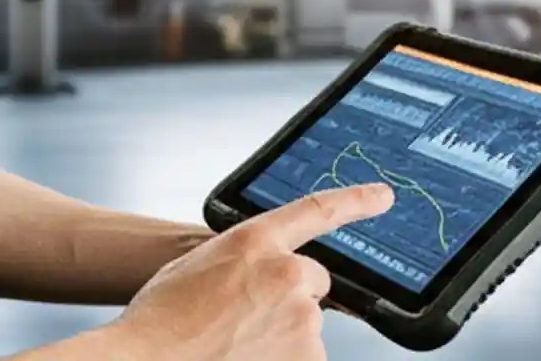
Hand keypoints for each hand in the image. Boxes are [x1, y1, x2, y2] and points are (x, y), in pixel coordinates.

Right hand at [109, 184, 394, 360]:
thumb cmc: (157, 325)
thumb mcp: (197, 270)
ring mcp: (300, 319)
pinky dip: (284, 359)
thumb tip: (266, 276)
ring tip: (233, 346)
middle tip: (245, 322)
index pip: (316, 211)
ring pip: (306, 327)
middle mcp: (286, 275)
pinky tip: (244, 358)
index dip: (355, 202)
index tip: (384, 196)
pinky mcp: (307, 356)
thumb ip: (244, 264)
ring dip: (282, 337)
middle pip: (312, 285)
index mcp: (254, 243)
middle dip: (289, 301)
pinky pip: (306, 357)